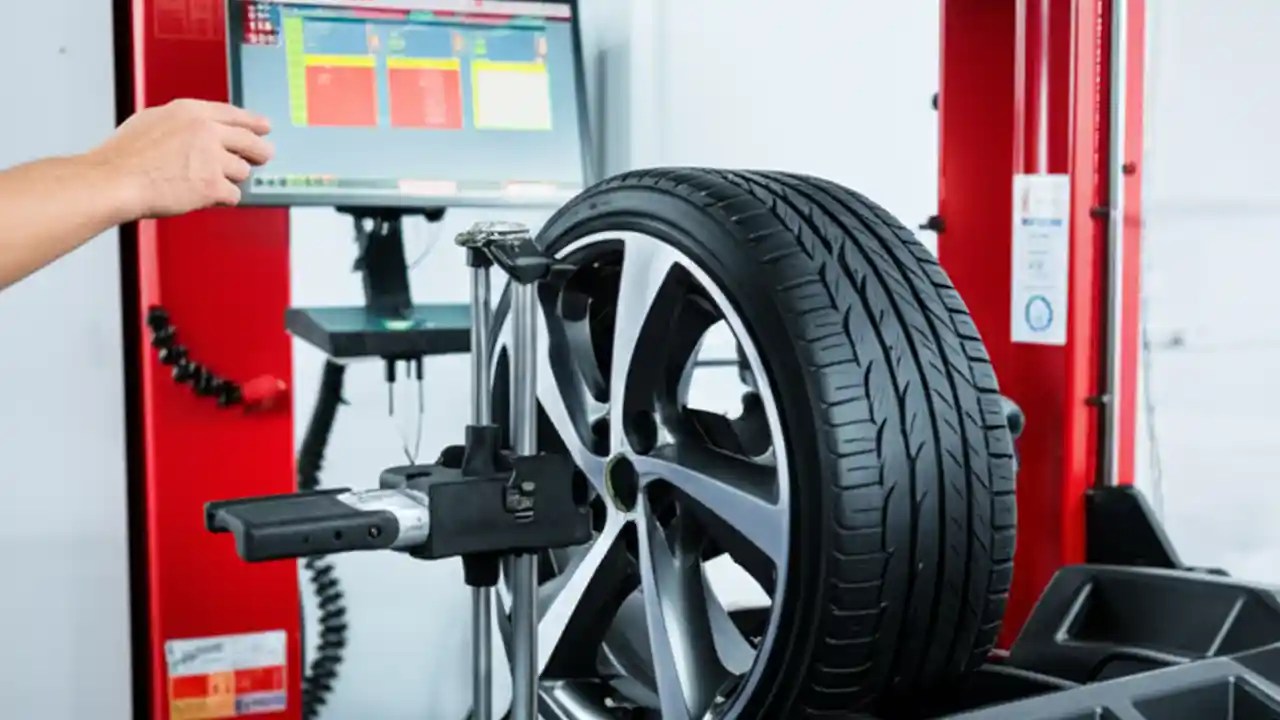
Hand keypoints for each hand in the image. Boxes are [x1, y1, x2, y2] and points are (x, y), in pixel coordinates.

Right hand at [86, 99, 273, 219]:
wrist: (114, 181)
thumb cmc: (125, 157)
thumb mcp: (153, 121)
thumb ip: (184, 123)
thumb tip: (203, 129)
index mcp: (191, 112)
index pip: (235, 114)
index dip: (254, 122)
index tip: (265, 127)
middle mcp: (206, 131)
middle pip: (251, 142)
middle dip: (259, 152)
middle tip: (262, 157)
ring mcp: (212, 158)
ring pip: (242, 171)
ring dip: (228, 179)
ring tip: (202, 181)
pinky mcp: (213, 185)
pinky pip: (233, 195)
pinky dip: (221, 199)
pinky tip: (202, 197)